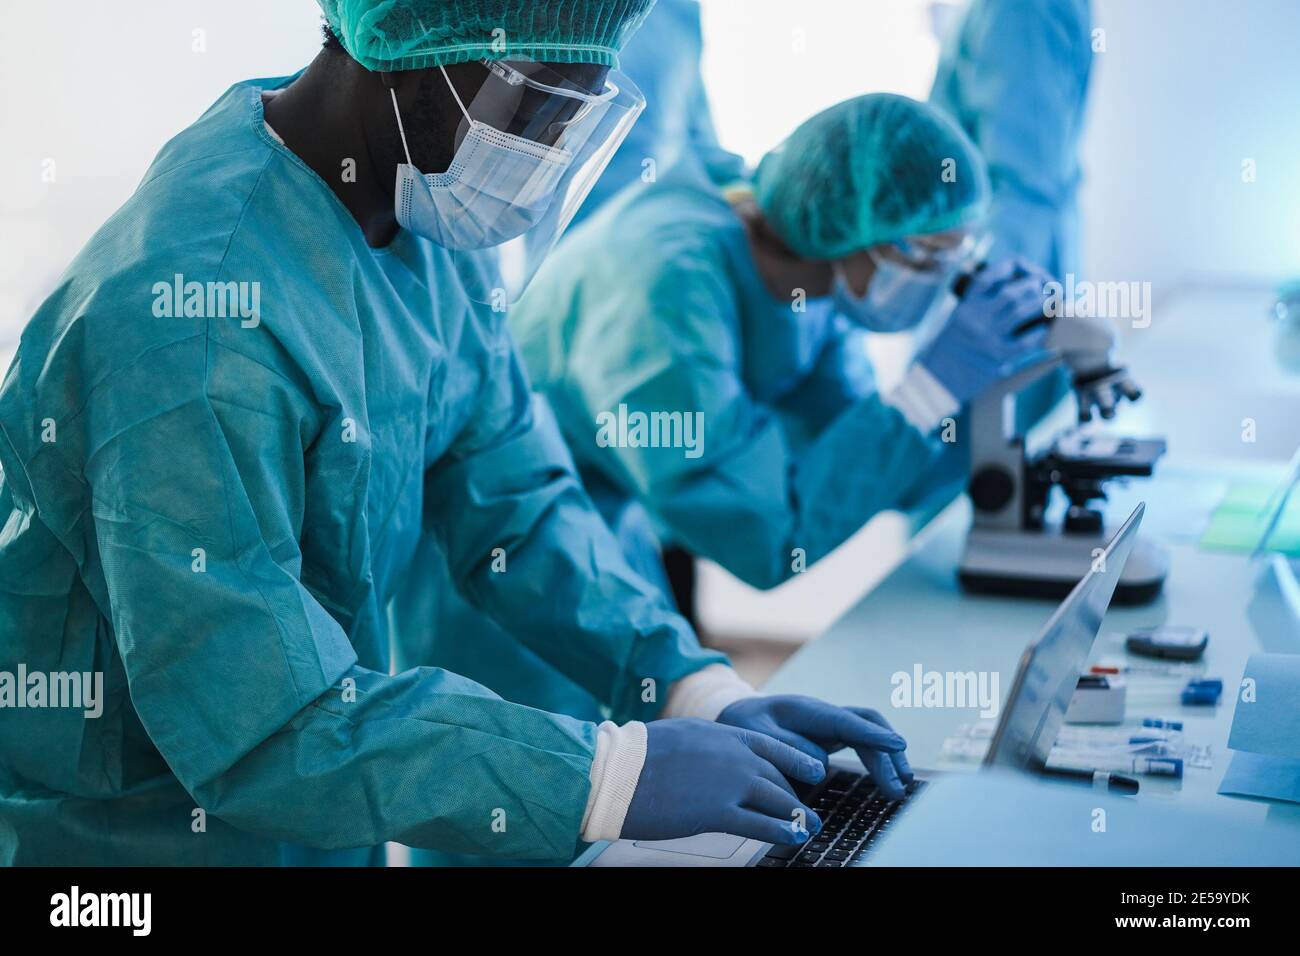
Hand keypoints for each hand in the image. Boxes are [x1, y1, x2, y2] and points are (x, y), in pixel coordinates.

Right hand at [622, 718, 826, 844]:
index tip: (816, 769)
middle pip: (778, 777)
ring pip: (777, 800)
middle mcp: (735, 757)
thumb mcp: (685, 735)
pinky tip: (792, 836)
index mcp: (725, 734)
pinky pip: (761, 824)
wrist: (619, 771)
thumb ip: (711, 745)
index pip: (774, 746)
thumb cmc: (640, 754)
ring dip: (798, 815)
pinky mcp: (718, 813)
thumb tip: (719, 754)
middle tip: (808, 808)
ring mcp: (729, 785)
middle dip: (797, 795)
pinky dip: (782, 831)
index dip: (798, 760)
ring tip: (810, 825)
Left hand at [717, 695, 912, 799]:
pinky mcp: (831, 735)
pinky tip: (887, 775)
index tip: (898, 745)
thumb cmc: (747, 724)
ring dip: (886, 757)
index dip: (873, 734)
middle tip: (898, 785)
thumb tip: (819, 768)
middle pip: (865, 727)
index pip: (847, 721)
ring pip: (868, 733)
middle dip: (885, 754)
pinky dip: (876, 758)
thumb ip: (787, 747)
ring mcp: (830, 724)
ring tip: (900, 786)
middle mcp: (825, 713)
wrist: (740, 715)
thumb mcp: (757, 734)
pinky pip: (861, 742)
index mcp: (807, 710)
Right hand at [920, 256, 1054, 403]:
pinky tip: (1043, 329)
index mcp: (965, 307)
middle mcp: (975, 319)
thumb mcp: (958, 319)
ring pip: (1021, 310)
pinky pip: (1026, 340)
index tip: (1017, 267)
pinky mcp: (997, 356)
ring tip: (1048, 302)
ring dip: (1040, 303)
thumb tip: (1011, 284)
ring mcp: (987, 337)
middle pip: (1010, 293)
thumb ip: (978, 303)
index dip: (1004, 268)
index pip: (985, 279)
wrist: (940, 378)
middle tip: (1042, 286)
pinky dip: (1038, 332)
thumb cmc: (954, 346)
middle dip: (1032, 286)